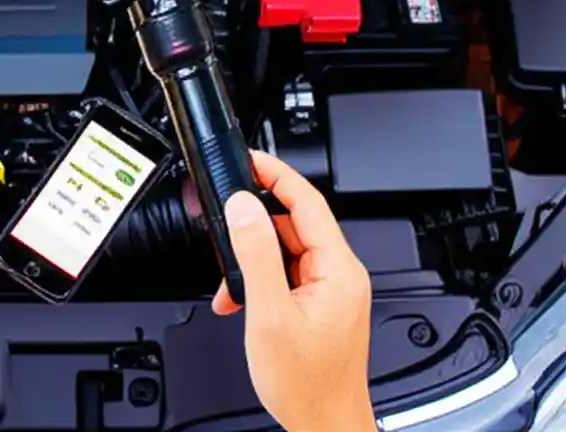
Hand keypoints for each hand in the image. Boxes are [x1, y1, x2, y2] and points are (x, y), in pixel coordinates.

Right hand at [213, 151, 373, 431]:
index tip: (250, 160)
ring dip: (253, 263)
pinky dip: (260, 283)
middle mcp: (340, 275)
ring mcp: (332, 291)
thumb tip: (244, 207)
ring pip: (285, 252)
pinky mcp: (321, 305)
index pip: (307, 201)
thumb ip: (255, 255)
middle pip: (292, 225)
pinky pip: (287, 276)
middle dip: (253, 232)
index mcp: (338, 269)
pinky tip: (243, 303)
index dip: (276, 174)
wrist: (325, 424)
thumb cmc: (306, 384)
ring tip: (232, 288)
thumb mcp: (270, 314)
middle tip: (224, 235)